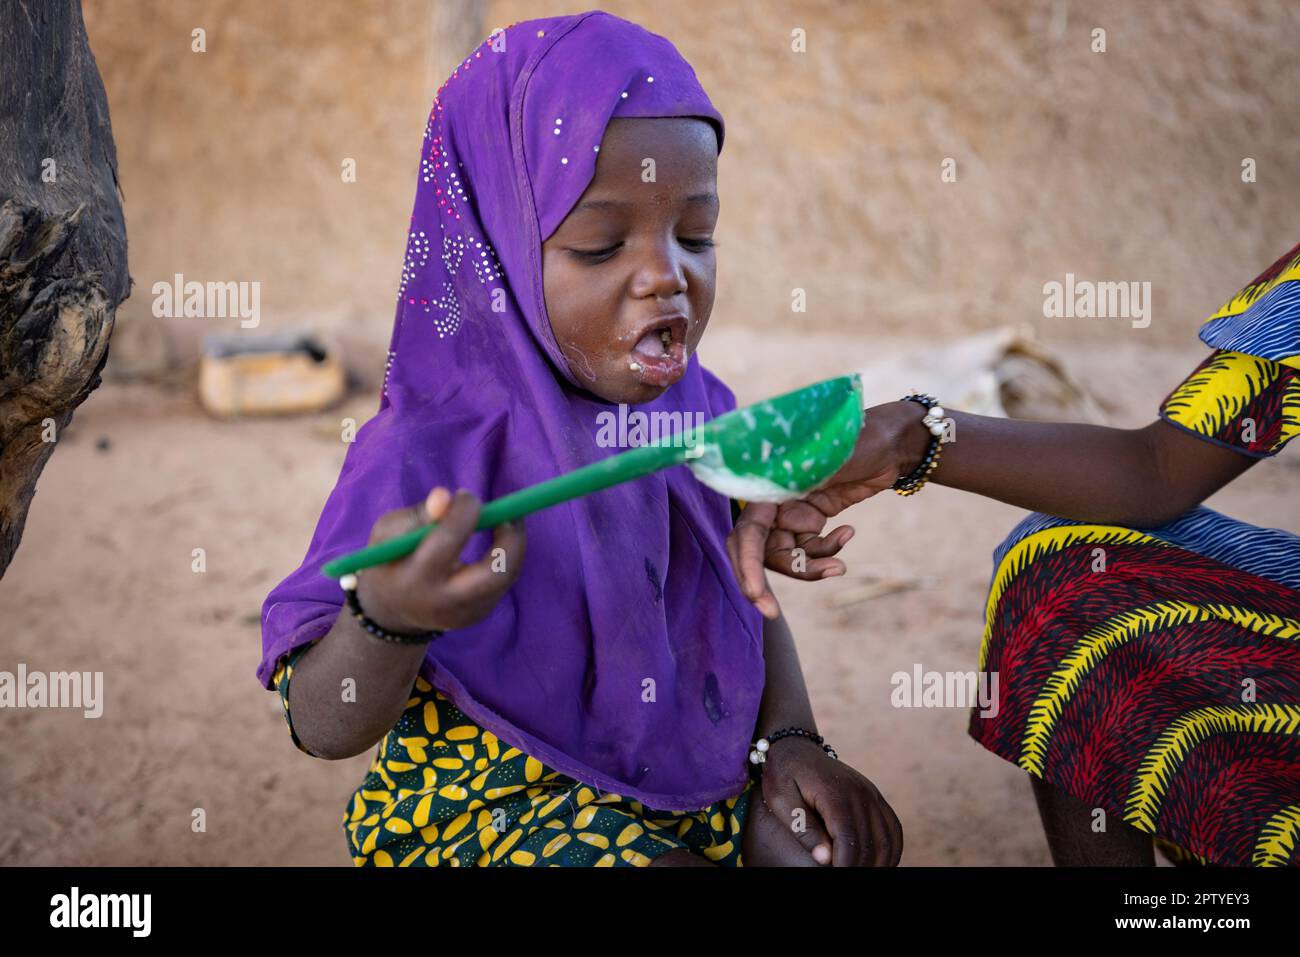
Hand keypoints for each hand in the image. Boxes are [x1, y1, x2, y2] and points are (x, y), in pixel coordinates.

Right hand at [355, 487, 525, 633]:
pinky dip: (505, 557)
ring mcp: (465, 614)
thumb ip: (417, 515)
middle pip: (494, 572)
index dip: (464, 511)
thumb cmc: (391, 557)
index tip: (466, 496)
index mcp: (415, 578)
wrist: (391, 607)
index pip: (449, 540)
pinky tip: (496, 543)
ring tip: (504, 521)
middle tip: (511, 513)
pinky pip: (503, 582)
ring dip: (513, 544)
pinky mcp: (478, 615)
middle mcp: (443, 602)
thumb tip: (444, 497)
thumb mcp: (388, 533)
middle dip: (511, 538)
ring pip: (506, 576)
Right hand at [728, 402, 932, 616]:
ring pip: (788, 554)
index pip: (747, 533)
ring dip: (810, 566)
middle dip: (766, 581)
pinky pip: (810, 549)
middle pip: (761, 551)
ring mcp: (792, 510)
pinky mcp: (811, 518)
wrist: (892, 442)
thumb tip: (763, 503)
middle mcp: (773, 499)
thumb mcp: (826, 460)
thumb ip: (794, 480)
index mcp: (767, 484)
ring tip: (839, 567)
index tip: (756, 596)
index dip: (746, 565)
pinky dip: (827, 551)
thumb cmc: (858, 441)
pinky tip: (849, 532)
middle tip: (772, 611)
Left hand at [755, 736, 902, 865]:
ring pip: (888, 837)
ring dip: (880, 862)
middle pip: (870, 842)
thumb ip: (802, 828)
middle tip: (845, 878)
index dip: (846, 866)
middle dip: (860, 867)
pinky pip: (893, 827)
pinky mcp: (875, 796)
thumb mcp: (780, 799)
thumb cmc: (783, 775)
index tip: (836, 878)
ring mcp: (871, 793)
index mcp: (835, 794)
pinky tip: (879, 864)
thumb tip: (825, 859)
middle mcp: (860, 793)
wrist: (796, 747)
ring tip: (863, 874)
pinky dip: (891, 849)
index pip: (849, 839)